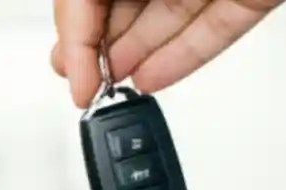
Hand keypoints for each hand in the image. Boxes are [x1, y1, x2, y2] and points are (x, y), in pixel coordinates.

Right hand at [52, 0, 285, 107]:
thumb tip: (74, 26)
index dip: (74, 30)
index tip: (70, 71)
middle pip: (124, 2)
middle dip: (99, 44)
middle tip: (86, 81)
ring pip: (167, 18)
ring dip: (136, 54)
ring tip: (115, 84)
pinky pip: (215, 28)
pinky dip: (184, 54)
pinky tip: (154, 76)